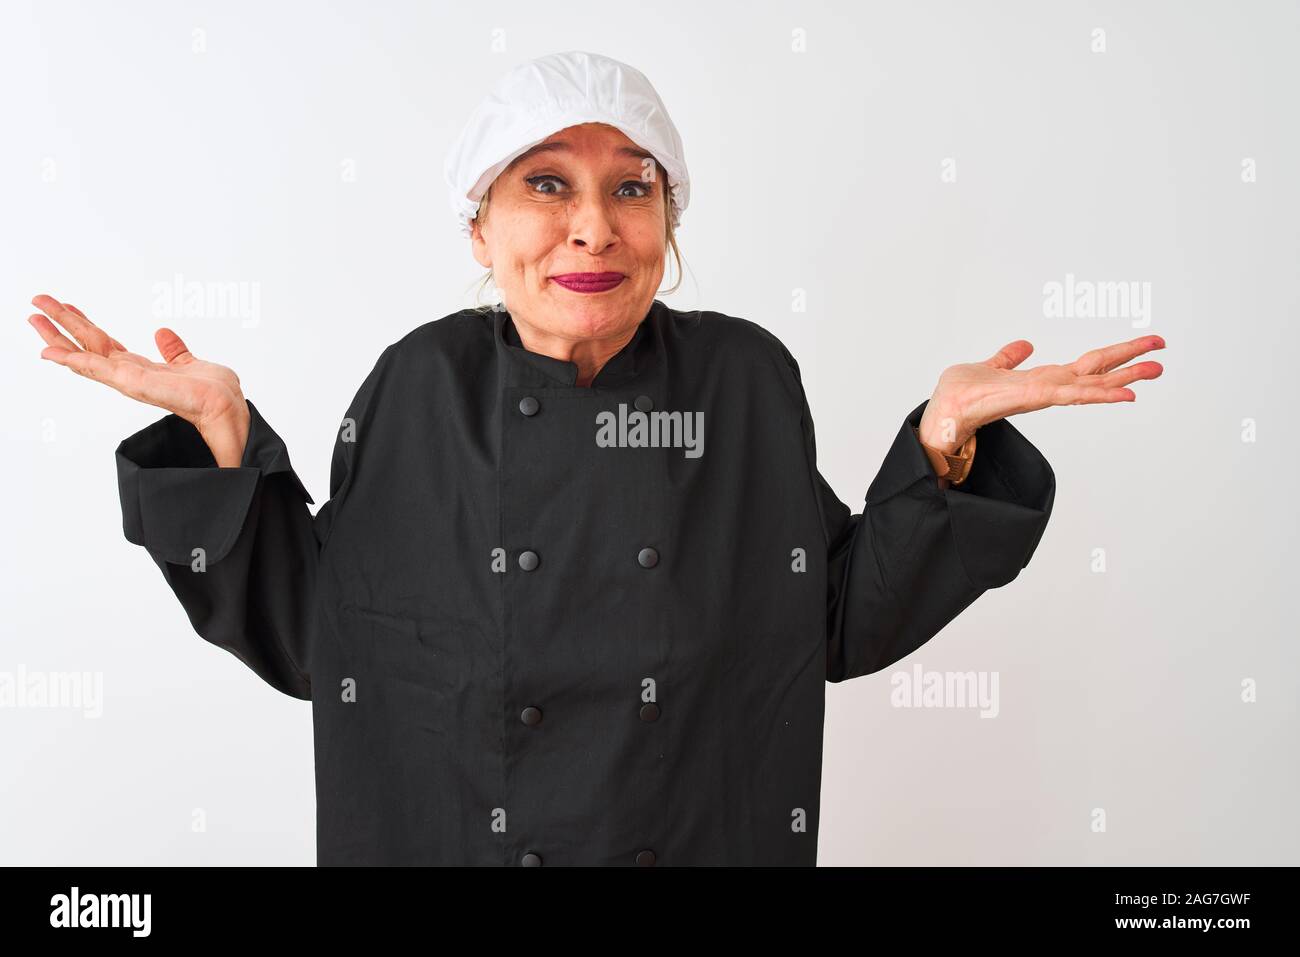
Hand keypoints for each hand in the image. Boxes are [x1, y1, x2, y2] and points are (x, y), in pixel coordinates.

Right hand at [27, 294, 250, 466]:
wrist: (225, 407)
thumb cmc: (212, 391)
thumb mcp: (188, 362)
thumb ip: (173, 350)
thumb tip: (162, 333)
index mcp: (140, 369)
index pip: (104, 345)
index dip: (83, 326)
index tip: (66, 308)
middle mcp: (129, 375)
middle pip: (87, 346)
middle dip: (61, 325)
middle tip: (35, 305)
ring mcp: (127, 380)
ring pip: (83, 355)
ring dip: (57, 336)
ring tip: (34, 318)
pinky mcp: (132, 383)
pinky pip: (96, 368)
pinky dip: (72, 359)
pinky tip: (51, 351)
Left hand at [917, 334, 1165, 452]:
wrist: (941, 413)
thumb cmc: (959, 394)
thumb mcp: (988, 367)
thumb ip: (1008, 358)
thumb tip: (1025, 345)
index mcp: (1041, 380)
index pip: (1084, 368)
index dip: (1112, 359)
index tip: (1141, 349)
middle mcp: (1047, 388)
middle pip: (1096, 373)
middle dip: (1129, 365)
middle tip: (1163, 357)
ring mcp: (1044, 395)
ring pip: (1092, 384)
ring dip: (1124, 378)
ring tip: (1156, 371)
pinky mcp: (1034, 398)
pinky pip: (1072, 394)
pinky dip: (1099, 392)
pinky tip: (1125, 393)